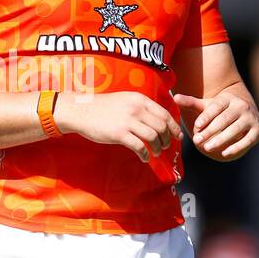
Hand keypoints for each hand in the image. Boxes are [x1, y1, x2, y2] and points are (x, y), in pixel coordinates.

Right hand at [53, 91, 182, 161]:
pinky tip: (144, 157)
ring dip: (158, 148)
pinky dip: (145, 154)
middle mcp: (136, 109)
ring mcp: (128, 121)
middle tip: (166, 146)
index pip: (164, 113)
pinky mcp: (119, 134)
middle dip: (167, 139)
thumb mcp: (125, 100)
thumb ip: (140, 106)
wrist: (81, 111)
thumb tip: (157, 118)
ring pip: (153, 137)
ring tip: (156, 153)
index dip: (173, 126)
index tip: (177, 135)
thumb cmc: (103, 107)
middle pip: (161, 126)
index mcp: (140, 100)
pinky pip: (139, 146)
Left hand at [173, 91, 258, 160]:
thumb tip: (174, 97)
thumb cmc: (221, 112)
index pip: (217, 107)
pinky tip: (224, 153)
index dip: (207, 116)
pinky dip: (236, 147)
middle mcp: (242, 106)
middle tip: (197, 141)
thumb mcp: (207, 106)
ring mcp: (251, 117)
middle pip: (225, 119)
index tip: (196, 126)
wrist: (246, 115)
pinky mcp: (258, 130)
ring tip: (207, 148)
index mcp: (228, 98)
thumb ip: (191, 103)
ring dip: (221, 139)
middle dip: (210, 131)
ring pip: (235, 129)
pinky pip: (247, 140)